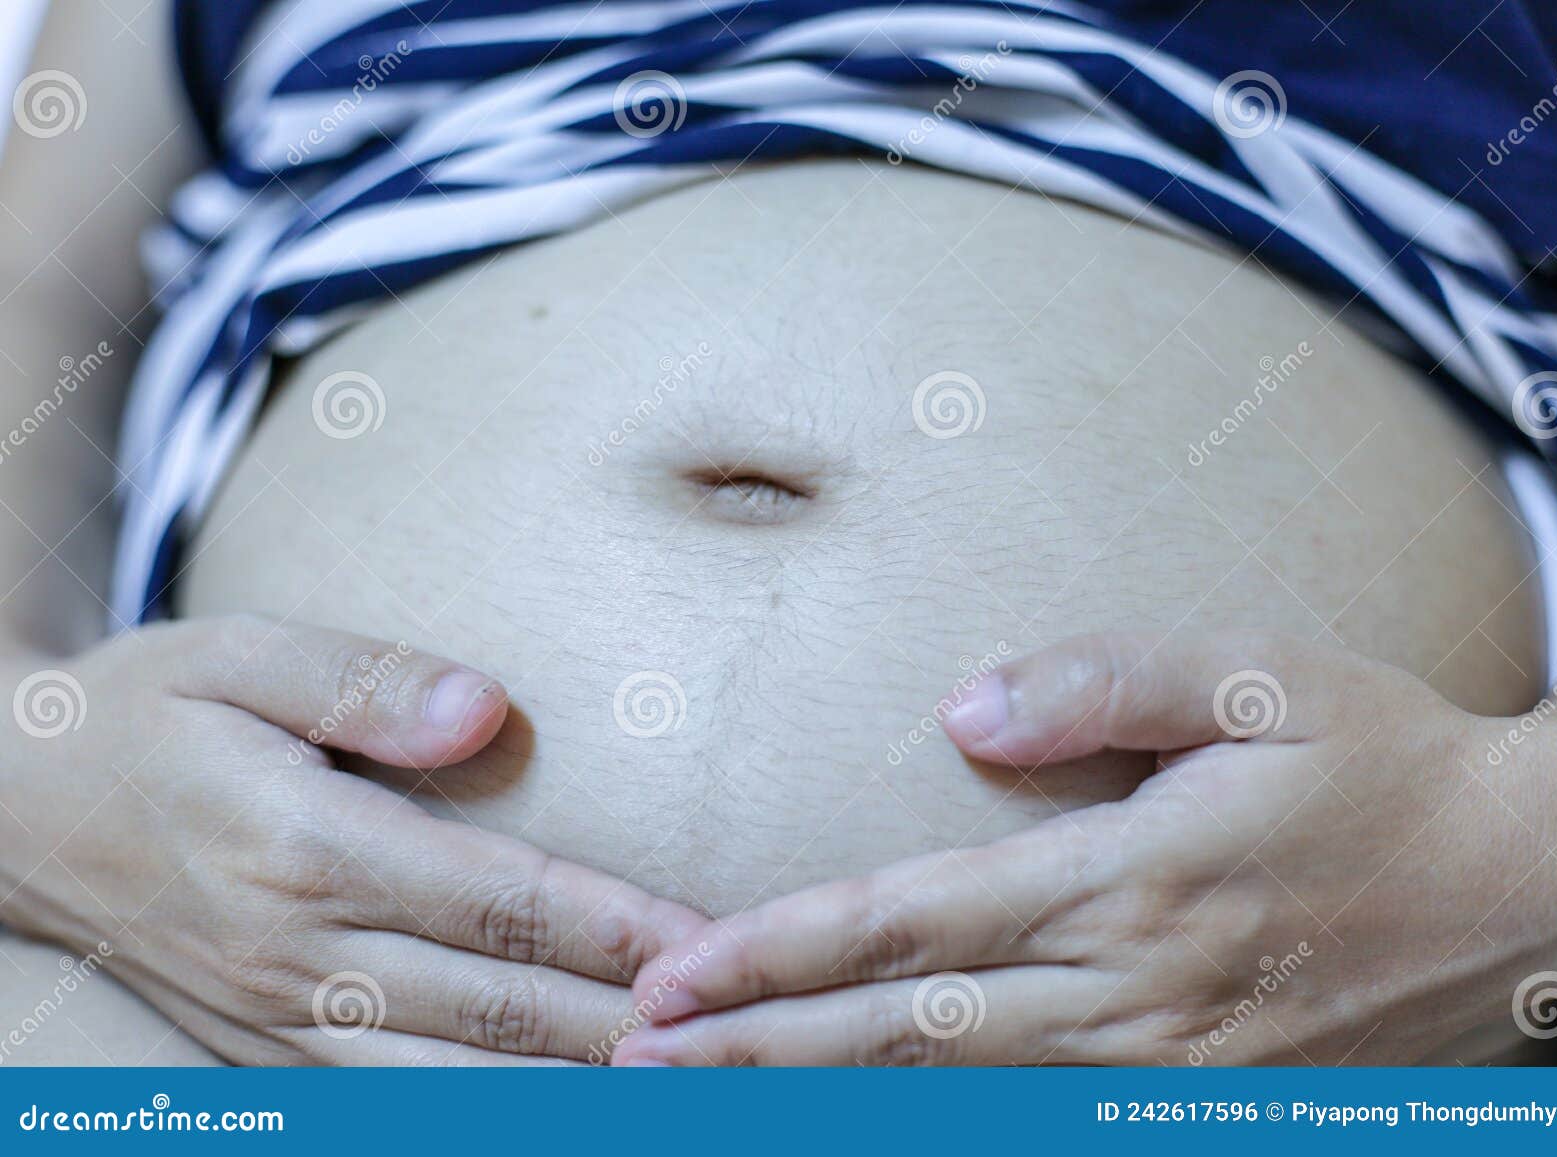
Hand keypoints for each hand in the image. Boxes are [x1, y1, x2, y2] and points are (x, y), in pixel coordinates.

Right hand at [0, 615, 706, 1064]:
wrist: (13, 805)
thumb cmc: (146, 711)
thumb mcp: (235, 653)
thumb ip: (362, 680)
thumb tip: (485, 710)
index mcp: (304, 844)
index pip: (497, 899)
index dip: (612, 925)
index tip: (708, 937)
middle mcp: (299, 951)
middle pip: (497, 1007)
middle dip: (626, 1024)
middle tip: (735, 1029)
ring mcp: (281, 1019)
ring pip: (455, 1082)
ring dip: (571, 1091)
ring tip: (676, 1090)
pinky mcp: (268, 1053)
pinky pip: (393, 1106)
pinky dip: (484, 1117)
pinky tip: (559, 1110)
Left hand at [618, 631, 1556, 1064]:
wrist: (1530, 881)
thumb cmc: (1385, 759)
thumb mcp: (1259, 677)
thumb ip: (1102, 681)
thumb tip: (962, 711)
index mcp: (1127, 878)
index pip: (911, 924)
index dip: (780, 951)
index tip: (673, 972)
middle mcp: (1130, 989)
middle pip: (906, 1033)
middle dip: (759, 1051)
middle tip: (635, 1064)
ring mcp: (1166, 1064)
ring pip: (959, 1093)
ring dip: (823, 1096)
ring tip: (711, 1103)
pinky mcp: (1204, 1096)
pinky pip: (1042, 1118)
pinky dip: (941, 1122)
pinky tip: (867, 1118)